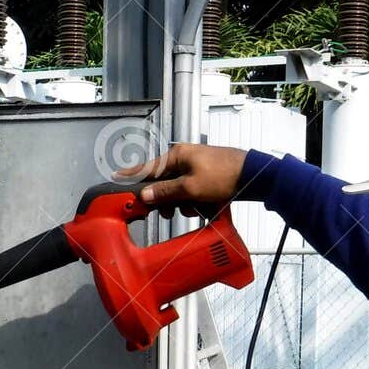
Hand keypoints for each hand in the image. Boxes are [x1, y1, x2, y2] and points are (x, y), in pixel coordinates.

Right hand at [120, 143, 248, 214]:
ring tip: (194, 209)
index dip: (131, 175)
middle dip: (166, 200)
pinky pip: (191, 191)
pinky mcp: (205, 176)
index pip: (147, 167)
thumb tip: (145, 194)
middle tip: (168, 212)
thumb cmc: (223, 176)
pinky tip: (203, 207)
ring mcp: (195, 167)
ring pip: (178, 190)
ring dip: (183, 203)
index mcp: (177, 156)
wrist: (252, 176)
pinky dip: (194, 201)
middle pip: (163, 182)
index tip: (116, 178)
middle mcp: (184, 158)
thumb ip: (165, 192)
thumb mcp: (190, 188)